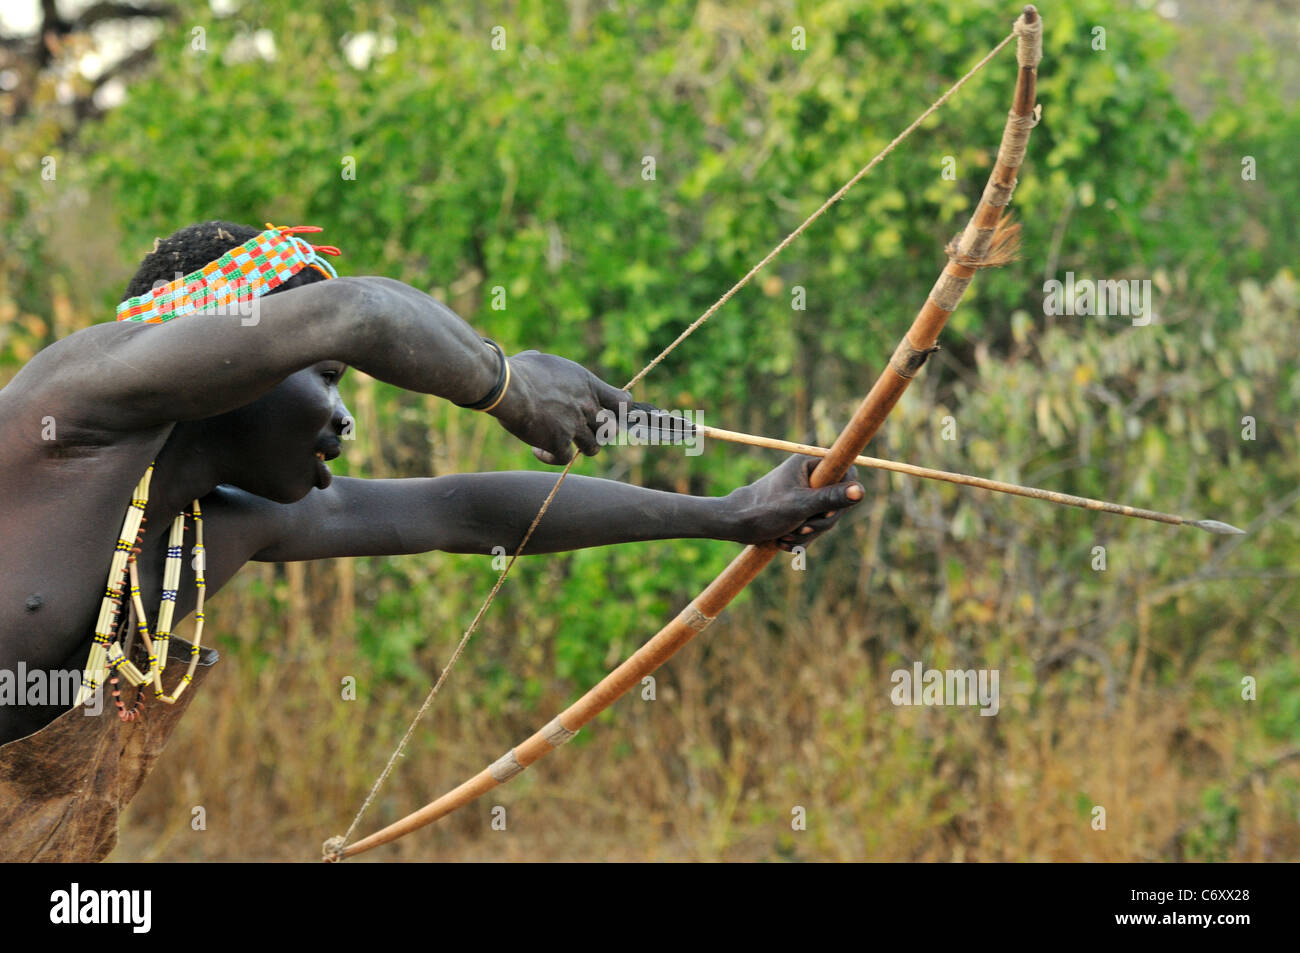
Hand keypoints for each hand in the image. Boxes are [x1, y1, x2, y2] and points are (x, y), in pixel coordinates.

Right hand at [489, 350, 633, 464]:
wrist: (509, 388)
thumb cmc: (520, 370)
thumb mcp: (541, 360)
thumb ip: (549, 367)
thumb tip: (535, 359)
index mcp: (587, 384)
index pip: (623, 401)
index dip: (621, 411)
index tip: (608, 414)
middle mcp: (586, 406)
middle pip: (610, 429)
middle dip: (598, 432)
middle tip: (580, 430)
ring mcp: (575, 426)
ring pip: (593, 448)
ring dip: (579, 447)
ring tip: (560, 441)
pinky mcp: (558, 442)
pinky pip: (565, 459)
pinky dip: (552, 457)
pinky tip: (537, 449)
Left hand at [725, 455, 863, 549]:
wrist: (735, 524)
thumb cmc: (763, 510)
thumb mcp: (801, 506)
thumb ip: (831, 498)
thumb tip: (860, 491)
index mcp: (809, 464)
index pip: (846, 472)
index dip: (843, 494)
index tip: (828, 511)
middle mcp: (809, 476)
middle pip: (838, 501)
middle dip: (821, 522)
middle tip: (802, 529)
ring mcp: (804, 494)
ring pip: (826, 518)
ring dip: (809, 533)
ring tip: (786, 536)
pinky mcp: (799, 510)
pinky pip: (814, 526)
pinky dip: (801, 538)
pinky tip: (784, 541)